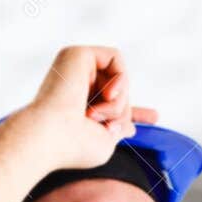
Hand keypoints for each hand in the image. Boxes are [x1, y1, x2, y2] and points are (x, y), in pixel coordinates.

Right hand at [0, 45, 159, 173]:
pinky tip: (108, 95)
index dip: (130, 109)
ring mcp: (72, 69)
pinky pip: (116, 58)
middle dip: (123, 111)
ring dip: (120, 101)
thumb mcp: (104, 144)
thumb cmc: (71, 148)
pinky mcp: (76, 54)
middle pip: (117, 91)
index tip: (154, 117)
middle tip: (109, 126)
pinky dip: (120, 79)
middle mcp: (71, 86)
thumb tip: (130, 126)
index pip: (107, 101)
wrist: (47, 137)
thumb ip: (117, 131)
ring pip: (118, 76)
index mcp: (73, 108)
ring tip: (99, 116)